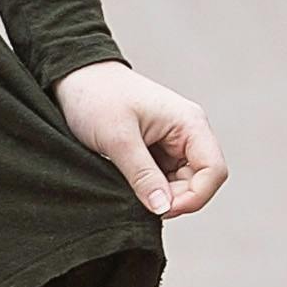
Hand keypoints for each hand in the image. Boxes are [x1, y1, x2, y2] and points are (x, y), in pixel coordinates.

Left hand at [57, 57, 225, 219]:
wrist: (73, 77)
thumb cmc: (96, 96)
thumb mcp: (118, 139)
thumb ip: (143, 175)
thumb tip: (163, 208)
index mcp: (190, 123)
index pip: (213, 171)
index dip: (194, 197)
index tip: (161, 208)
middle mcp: (188, 133)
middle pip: (199, 182)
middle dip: (174, 199)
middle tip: (139, 203)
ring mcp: (173, 143)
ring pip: (181, 185)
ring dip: (160, 195)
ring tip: (128, 189)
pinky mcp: (156, 151)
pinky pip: (163, 180)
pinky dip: (149, 189)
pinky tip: (128, 185)